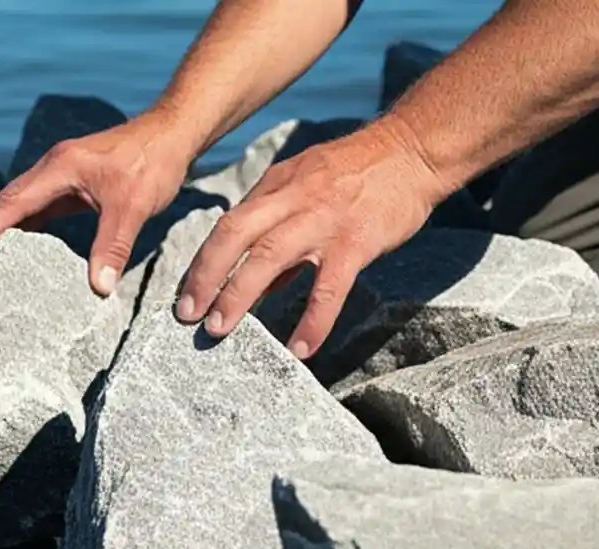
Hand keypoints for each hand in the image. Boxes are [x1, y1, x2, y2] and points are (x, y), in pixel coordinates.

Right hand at [0, 110, 195, 294]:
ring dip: (11, 227)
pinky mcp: (81, 183)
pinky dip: (36, 225)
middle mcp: (57, 168)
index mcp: (60, 168)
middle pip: (13, 200)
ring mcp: (68, 174)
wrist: (175, 134)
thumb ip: (112, 247)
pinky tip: (32, 246)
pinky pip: (49, 206)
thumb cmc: (153, 162)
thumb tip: (97, 288)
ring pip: (30, 203)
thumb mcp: (133, 207)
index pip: (14, 201)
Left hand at [174, 119, 444, 357]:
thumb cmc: (361, 174)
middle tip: (187, 316)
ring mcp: (323, 219)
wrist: (412, 150)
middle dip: (206, 276)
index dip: (202, 260)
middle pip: (235, 235)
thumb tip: (254, 280)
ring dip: (238, 294)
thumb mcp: (307, 184)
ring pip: (269, 256)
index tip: (186, 294)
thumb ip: (278, 226)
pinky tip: (300, 348)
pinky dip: (312, 320)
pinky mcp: (356, 241)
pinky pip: (329, 287)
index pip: (229, 224)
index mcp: (278, 186)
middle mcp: (293, 200)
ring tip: (220, 329)